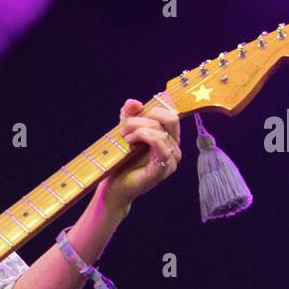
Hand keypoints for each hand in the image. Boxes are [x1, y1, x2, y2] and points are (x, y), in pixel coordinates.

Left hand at [94, 98, 181, 213]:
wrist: (114, 187)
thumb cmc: (122, 161)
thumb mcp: (125, 132)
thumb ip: (129, 116)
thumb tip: (134, 102)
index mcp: (169, 139)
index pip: (170, 115)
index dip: (152, 110)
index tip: (130, 118)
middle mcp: (174, 149)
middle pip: (170, 119)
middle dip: (145, 118)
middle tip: (124, 128)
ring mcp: (171, 161)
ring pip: (162, 132)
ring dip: (139, 130)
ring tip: (124, 138)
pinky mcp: (162, 170)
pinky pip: (161, 146)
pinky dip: (145, 137)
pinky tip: (131, 142)